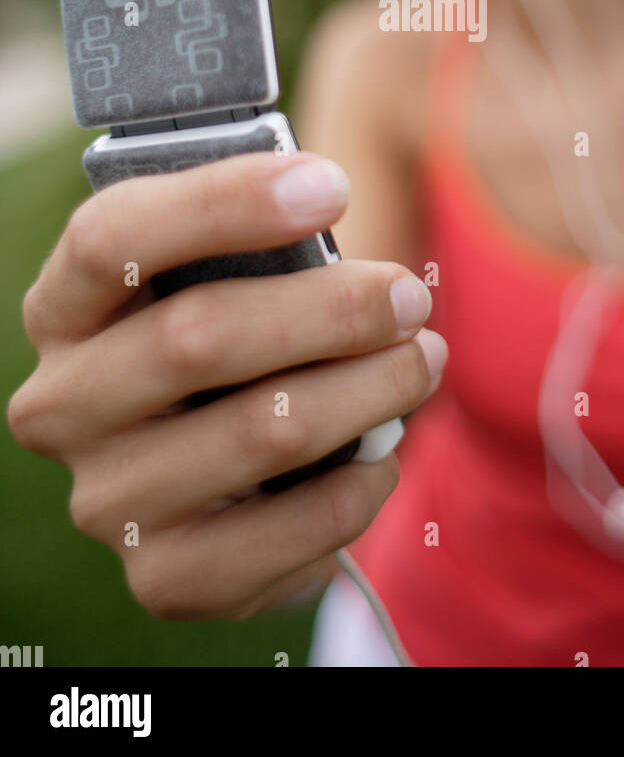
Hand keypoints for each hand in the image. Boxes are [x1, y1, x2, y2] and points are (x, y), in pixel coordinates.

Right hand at [6, 150, 446, 619]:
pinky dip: (360, 482)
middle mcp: (61, 406)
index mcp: (63, 308)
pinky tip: (382, 450)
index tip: (333, 186)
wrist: (216, 475)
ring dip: (368, 390)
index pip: (112, 238)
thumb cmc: (231, 339)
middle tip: (408, 296)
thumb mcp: (218, 281)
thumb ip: (254, 245)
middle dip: (329, 309)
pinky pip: (290, 531)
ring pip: (262, 432)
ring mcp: (107, 502)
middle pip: (197, 338)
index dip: (225, 203)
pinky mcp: (167, 577)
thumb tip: (332, 213)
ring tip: (422, 361)